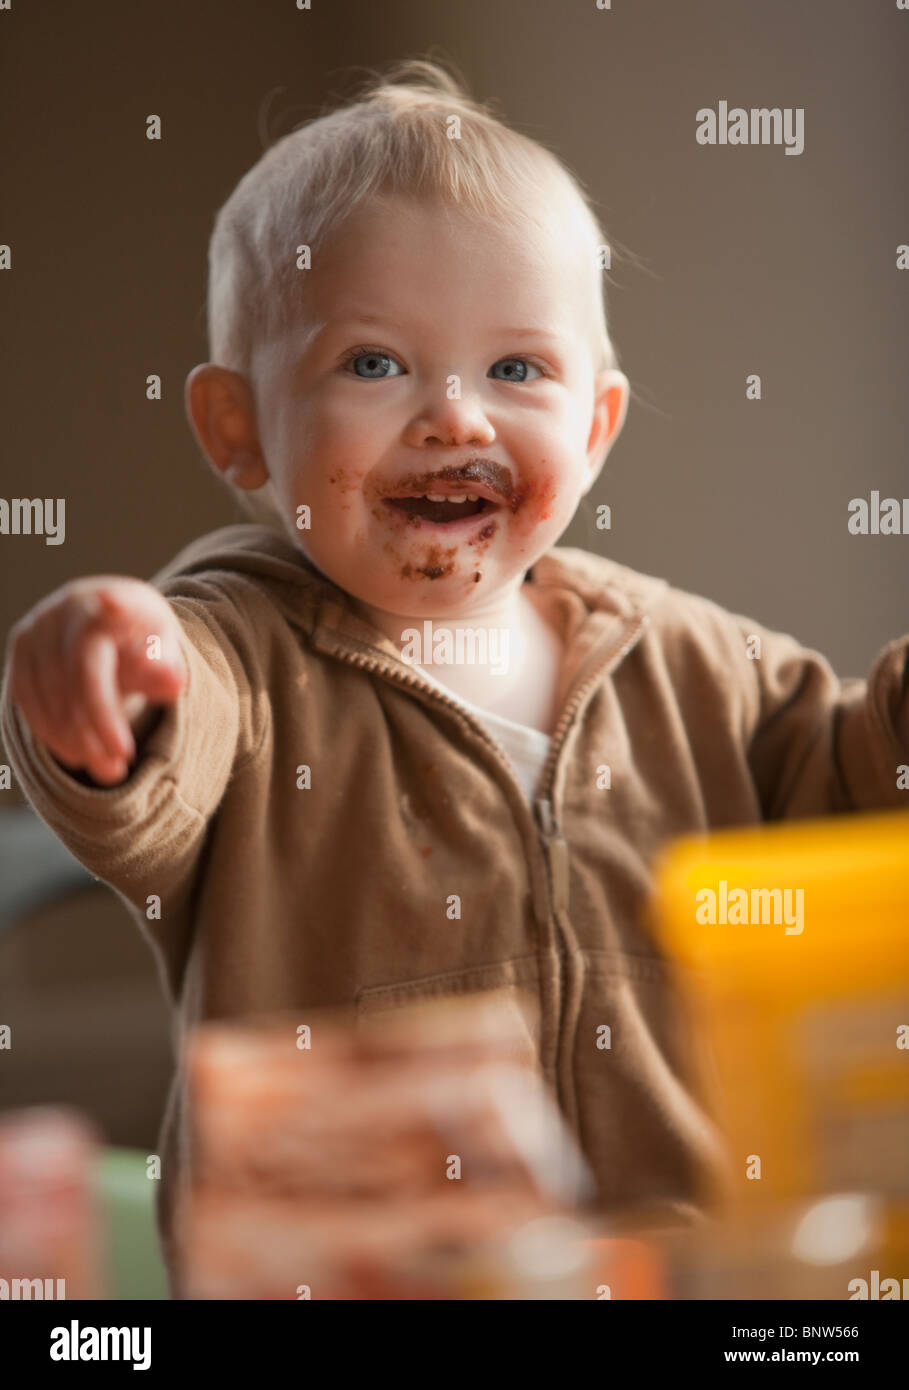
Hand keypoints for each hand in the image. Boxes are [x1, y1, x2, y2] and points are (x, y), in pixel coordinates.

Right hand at [6, 576, 186, 785]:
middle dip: (98, 723)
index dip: (115, 605)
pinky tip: (77, 755)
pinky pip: (29, 699)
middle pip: (80, 670)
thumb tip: (176, 684)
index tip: (113, 603)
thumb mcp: (161, 653)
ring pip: (50, 691)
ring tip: (107, 770)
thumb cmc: (139, 642)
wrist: (103, 626)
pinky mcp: (20, 652)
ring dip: (76, 738)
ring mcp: (37, 628)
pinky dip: (52, 733)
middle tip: (120, 764)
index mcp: (116, 598)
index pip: (116, 606)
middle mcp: (69, 607)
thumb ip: (166, 670)